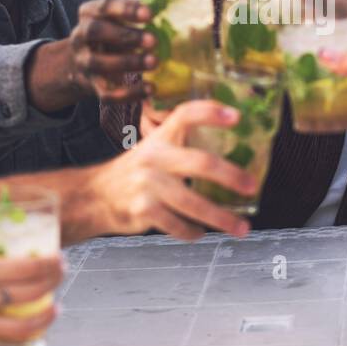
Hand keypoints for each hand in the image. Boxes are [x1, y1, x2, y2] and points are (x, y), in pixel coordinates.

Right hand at [56, 0, 157, 103]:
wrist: (82, 63)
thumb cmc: (109, 34)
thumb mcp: (115, 19)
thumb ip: (135, 14)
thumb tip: (167, 9)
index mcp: (89, 14)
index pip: (103, 7)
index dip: (125, 9)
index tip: (150, 14)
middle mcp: (81, 36)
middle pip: (95, 32)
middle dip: (125, 36)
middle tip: (153, 40)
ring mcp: (84, 62)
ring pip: (99, 63)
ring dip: (128, 62)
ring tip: (154, 62)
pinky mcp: (92, 86)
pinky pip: (107, 94)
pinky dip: (130, 93)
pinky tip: (150, 88)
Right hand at [86, 99, 255, 240]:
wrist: (94, 196)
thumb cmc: (135, 173)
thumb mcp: (154, 150)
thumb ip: (183, 149)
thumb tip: (231, 160)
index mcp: (160, 138)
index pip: (185, 114)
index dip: (210, 112)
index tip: (236, 118)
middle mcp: (154, 157)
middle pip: (200, 163)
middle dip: (231, 176)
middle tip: (251, 186)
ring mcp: (148, 185)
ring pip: (193, 203)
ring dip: (221, 218)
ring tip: (241, 227)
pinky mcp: (143, 210)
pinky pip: (177, 225)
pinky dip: (192, 232)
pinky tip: (200, 233)